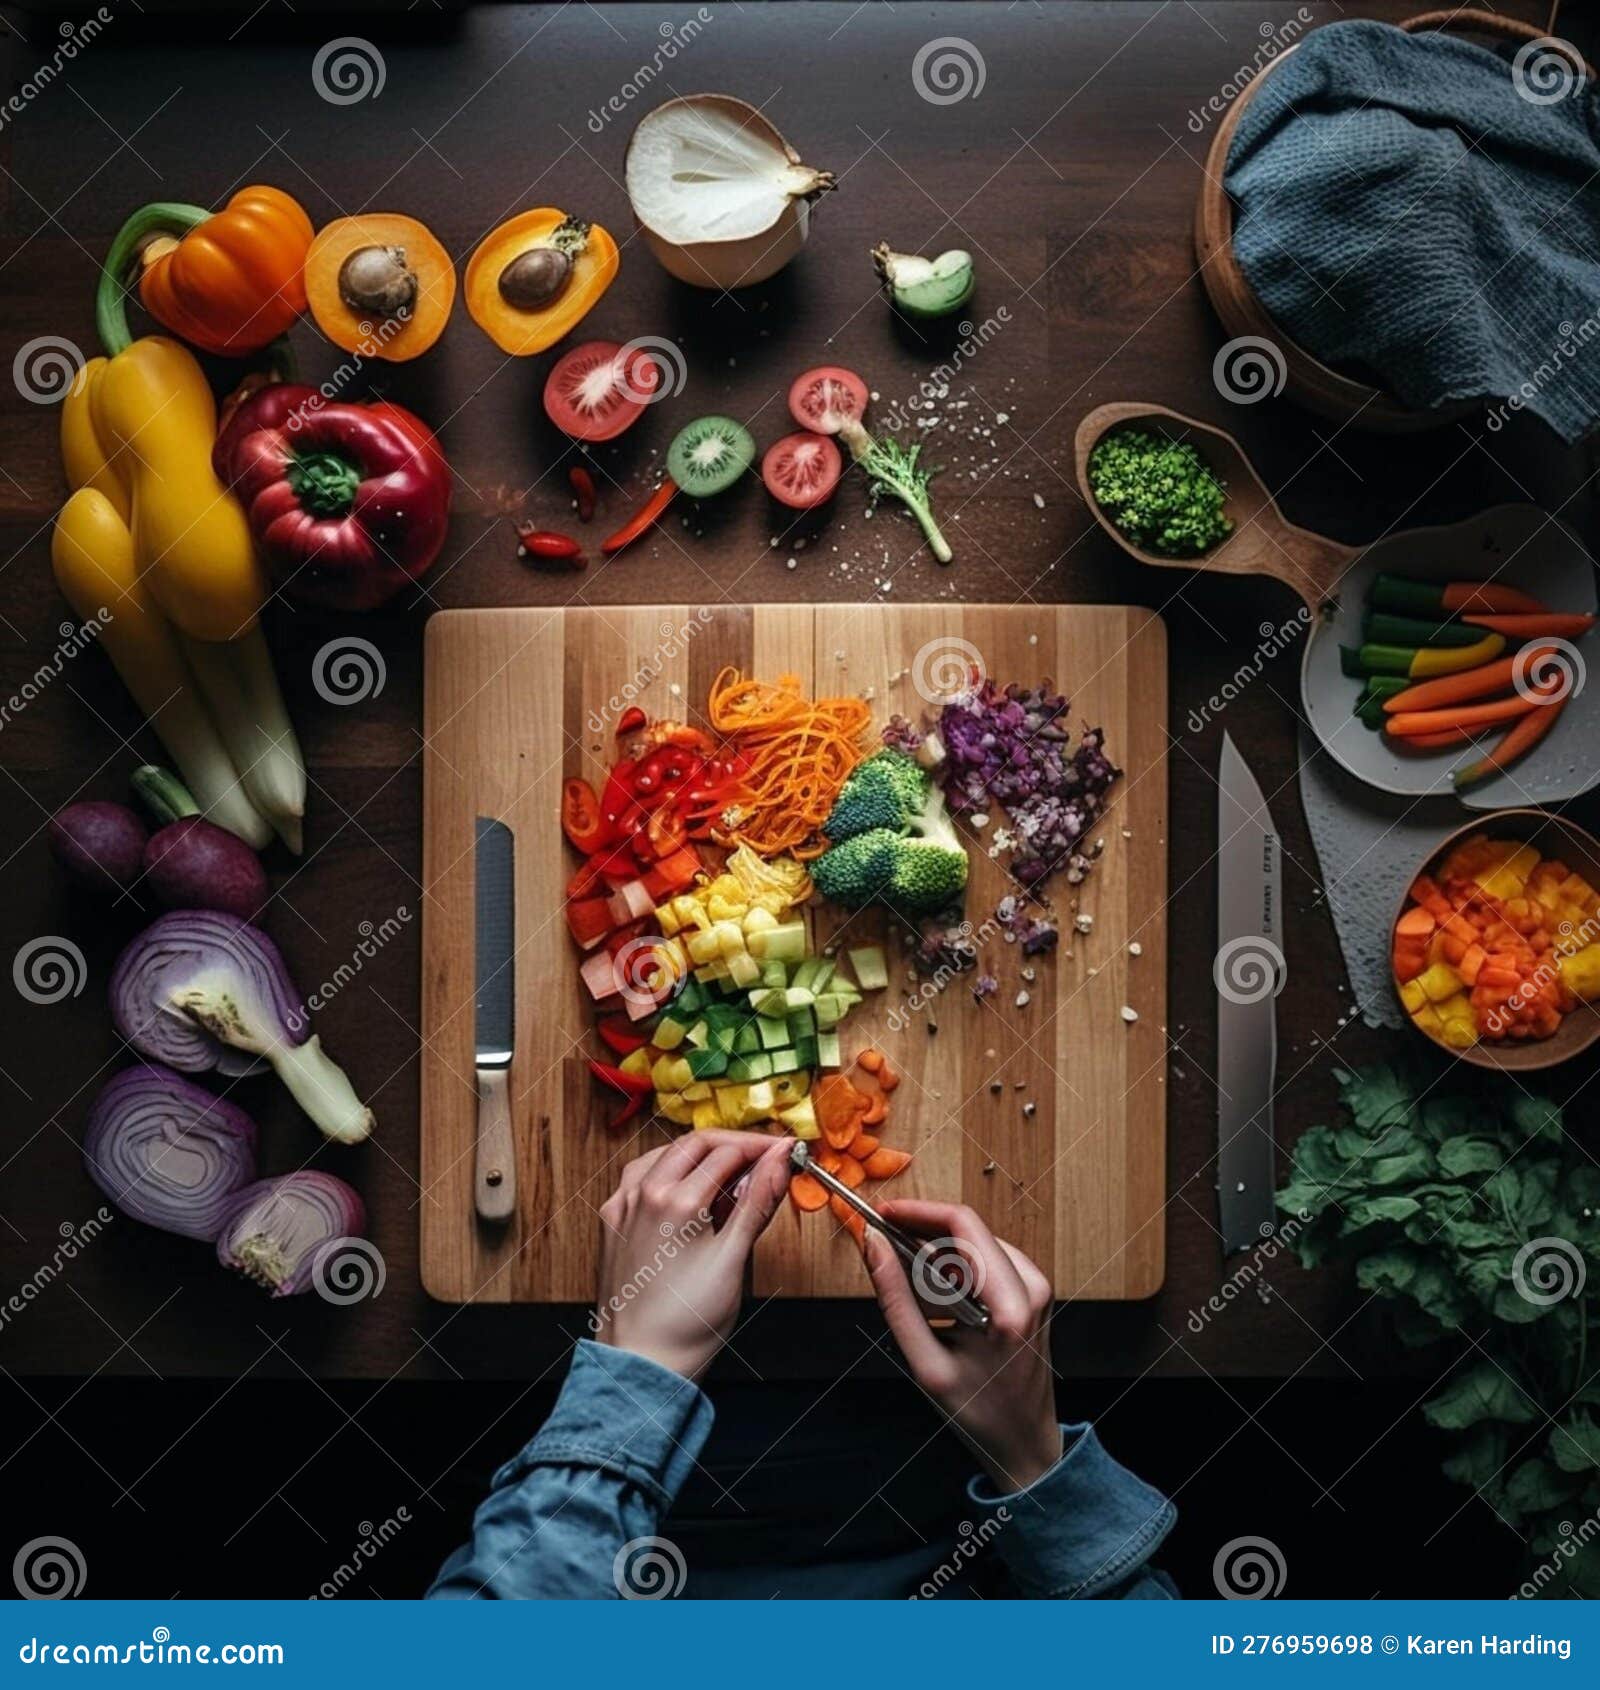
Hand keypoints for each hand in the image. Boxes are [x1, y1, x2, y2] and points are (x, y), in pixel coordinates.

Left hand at [592, 1130, 791, 1383]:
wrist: (640, 1364)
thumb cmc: (686, 1324)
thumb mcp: (733, 1260)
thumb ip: (757, 1202)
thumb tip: (780, 1162)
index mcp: (676, 1202)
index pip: (728, 1153)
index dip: (762, 1148)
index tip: (785, 1151)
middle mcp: (643, 1195)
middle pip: (695, 1144)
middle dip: (734, 1146)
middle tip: (764, 1159)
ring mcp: (622, 1205)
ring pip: (665, 1154)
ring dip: (699, 1154)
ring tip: (730, 1174)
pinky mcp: (611, 1220)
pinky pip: (639, 1176)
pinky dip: (667, 1170)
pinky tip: (685, 1185)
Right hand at [861, 1200, 1061, 1493]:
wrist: (1025, 1443)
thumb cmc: (980, 1413)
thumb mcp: (926, 1364)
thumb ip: (896, 1300)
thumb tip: (873, 1246)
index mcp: (1010, 1304)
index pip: (962, 1226)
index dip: (917, 1212)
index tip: (881, 1215)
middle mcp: (1032, 1286)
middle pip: (968, 1229)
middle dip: (920, 1230)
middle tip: (882, 1242)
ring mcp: (1037, 1286)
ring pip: (975, 1241)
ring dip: (937, 1251)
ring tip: (908, 1282)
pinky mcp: (1034, 1291)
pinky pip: (987, 1258)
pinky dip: (955, 1267)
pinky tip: (935, 1297)